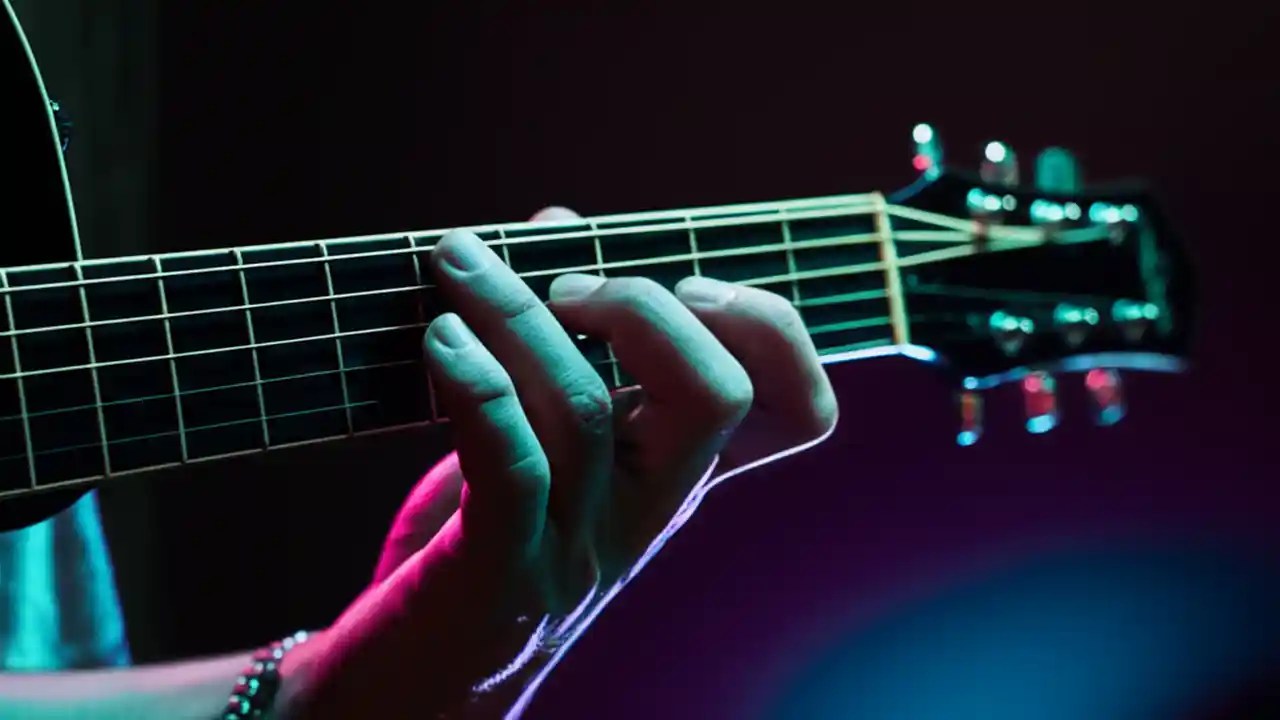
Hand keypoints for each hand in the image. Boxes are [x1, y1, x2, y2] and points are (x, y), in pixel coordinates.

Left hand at [279, 207, 837, 718]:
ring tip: (454, 267)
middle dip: (645, 307)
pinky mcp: (503, 577)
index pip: (796, 409)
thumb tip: (557, 221)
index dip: (773, 327)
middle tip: (565, 284)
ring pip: (586, 410)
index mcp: (674, 476)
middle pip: (716, 396)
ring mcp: (582, 550)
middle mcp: (648, 513)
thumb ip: (562, 338)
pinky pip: (512, 470)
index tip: (689, 280)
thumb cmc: (471, 548)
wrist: (413, 688)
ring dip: (515, 317)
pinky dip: (478, 388)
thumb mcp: (536, 440)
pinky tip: (439, 342)